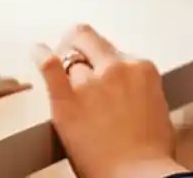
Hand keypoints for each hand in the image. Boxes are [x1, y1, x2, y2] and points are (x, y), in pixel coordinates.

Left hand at [33, 24, 182, 177]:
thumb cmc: (151, 154)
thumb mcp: (155, 108)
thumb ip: (137, 89)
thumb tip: (126, 89)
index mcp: (141, 69)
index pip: (112, 49)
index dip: (101, 58)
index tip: (95, 65)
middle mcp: (116, 69)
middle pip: (87, 39)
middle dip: (78, 45)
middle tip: (71, 55)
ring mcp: (90, 83)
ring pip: (68, 57)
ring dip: (64, 64)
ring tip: (59, 69)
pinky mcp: (67, 100)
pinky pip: (48, 66)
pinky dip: (40, 55)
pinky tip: (37, 51)